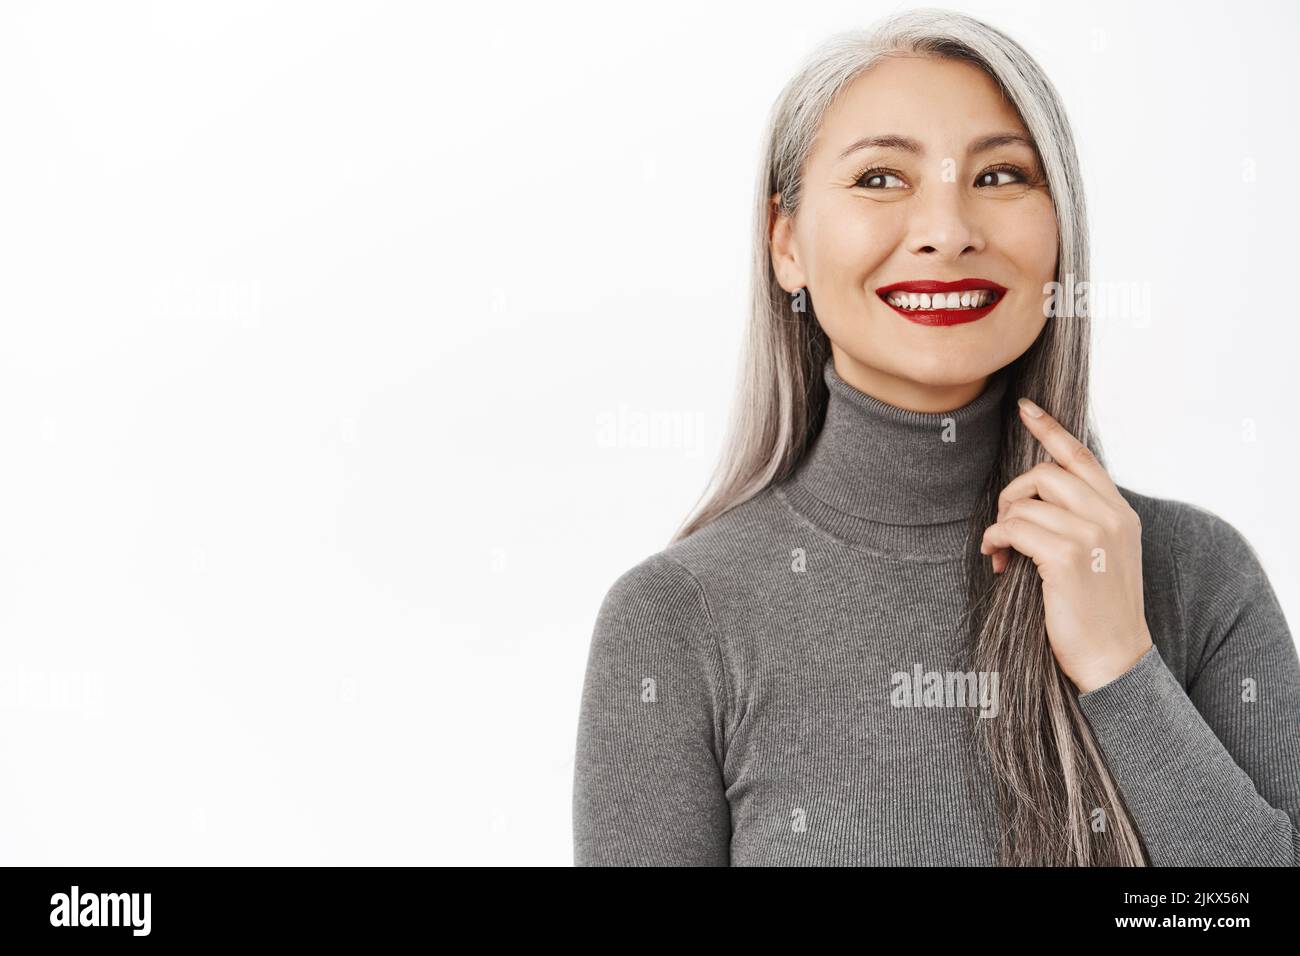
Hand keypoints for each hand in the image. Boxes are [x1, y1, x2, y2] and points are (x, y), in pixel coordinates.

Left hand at [979, 397, 1153, 693]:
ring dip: (1002, 524)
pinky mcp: (1066, 558)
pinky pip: (1014, 528)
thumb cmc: (1097, 612)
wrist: (1115, 659)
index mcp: (1120, 513)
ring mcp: (1091, 535)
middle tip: (1005, 526)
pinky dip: (996, 540)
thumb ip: (1081, 521)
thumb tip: (1033, 499)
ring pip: (1026, 501)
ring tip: (1000, 552)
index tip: (1026, 409)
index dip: (1051, 429)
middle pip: (1045, 473)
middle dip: (1013, 494)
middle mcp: (1110, 517)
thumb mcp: (1100, 556)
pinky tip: (997, 560)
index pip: (1082, 457)